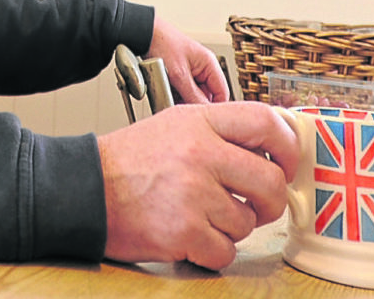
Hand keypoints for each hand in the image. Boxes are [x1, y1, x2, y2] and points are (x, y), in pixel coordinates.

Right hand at [98, 102, 296, 270]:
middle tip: (257, 205)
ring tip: (202, 216)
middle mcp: (200, 153)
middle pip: (270, 181)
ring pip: (248, 221)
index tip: (287, 164)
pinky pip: (226, 251)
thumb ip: (219, 133)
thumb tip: (268, 153)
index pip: (265, 122)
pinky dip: (212, 251)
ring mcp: (193, 194)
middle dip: (270, 201)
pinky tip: (190, 236)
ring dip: (231, 227)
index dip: (288, 146)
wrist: (85, 189)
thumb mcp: (174, 126)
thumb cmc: (129, 161)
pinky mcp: (184, 231)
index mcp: (199, 122)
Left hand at [146, 17, 230, 103]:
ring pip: (192, 94)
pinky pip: (181, 90)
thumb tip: (203, 111)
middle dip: (194, 103)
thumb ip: (193, 94)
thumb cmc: (162, 43)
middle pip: (206, 96)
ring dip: (182, 99)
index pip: (222, 92)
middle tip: (182, 109)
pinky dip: (174, 95)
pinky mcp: (178, 74)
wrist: (142, 33)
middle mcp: (202, 68)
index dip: (215, 107)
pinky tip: (165, 94)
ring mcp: (190, 71)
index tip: (205, 118)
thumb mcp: (179, 74)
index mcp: (209, 64)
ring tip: (171, 98)